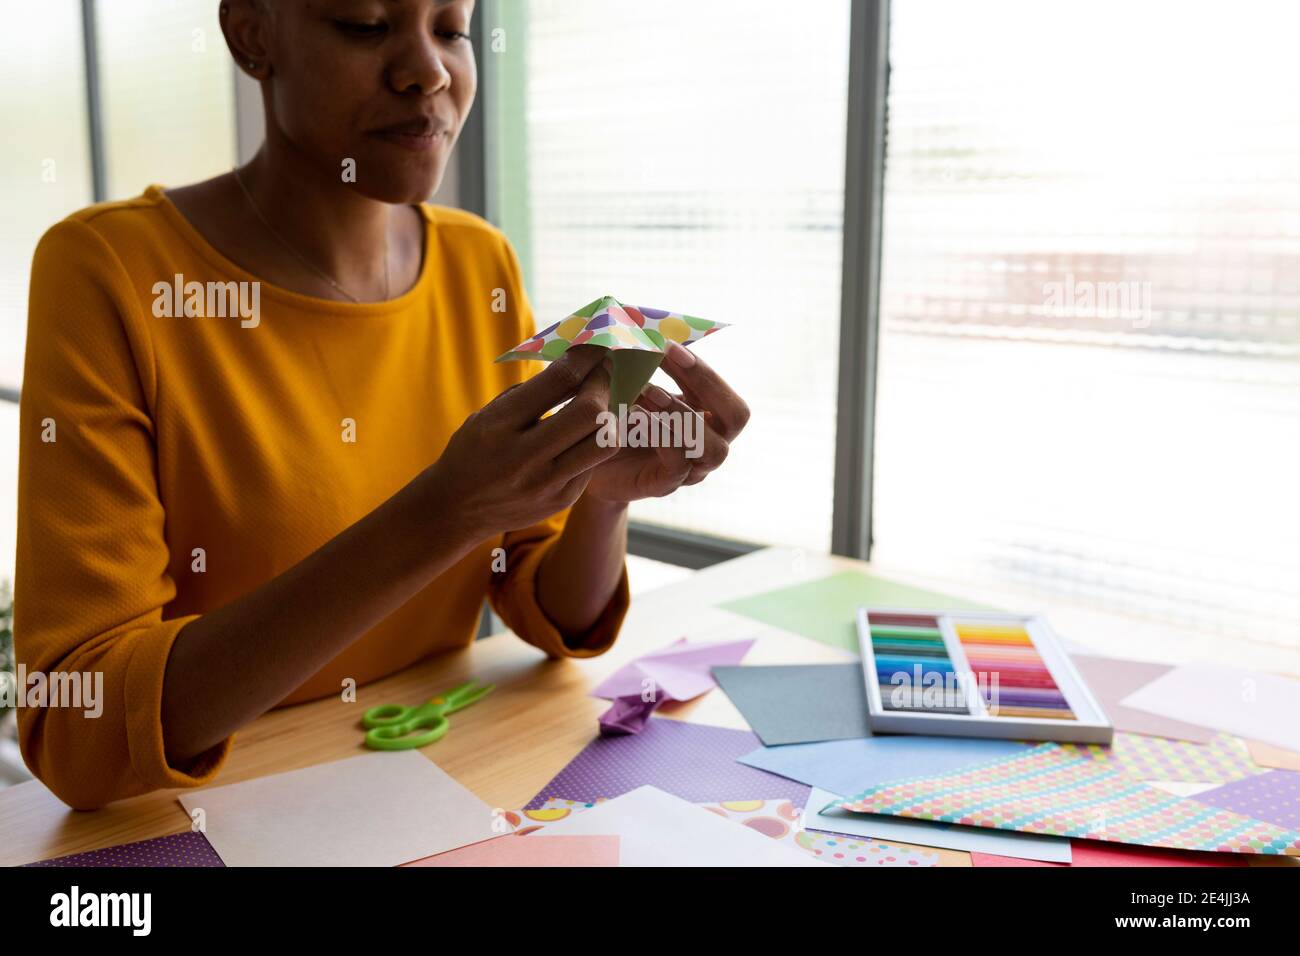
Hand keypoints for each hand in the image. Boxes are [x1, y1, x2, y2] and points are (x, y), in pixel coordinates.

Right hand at [420, 345, 618, 535]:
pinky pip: (594, 463)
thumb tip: (578, 364)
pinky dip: (593, 442)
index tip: (596, 346)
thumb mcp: (489, 414)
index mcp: (499, 425)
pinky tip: (583, 434)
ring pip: (604, 442)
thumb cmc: (474, 450)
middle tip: (602, 374)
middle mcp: (524, 456)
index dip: (585, 358)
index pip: (558, 380)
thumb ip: (531, 392)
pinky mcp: (562, 499)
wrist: (457, 508)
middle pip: (590, 412)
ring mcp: (546, 482)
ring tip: (600, 404)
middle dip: (603, 384)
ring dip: (608, 416)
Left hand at [583, 341, 749, 502]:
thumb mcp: (632, 389)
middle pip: (736, 417)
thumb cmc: (614, 420)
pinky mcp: (665, 484)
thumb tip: (640, 325)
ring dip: (681, 412)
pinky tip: (633, 416)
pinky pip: (678, 464)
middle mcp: (707, 445)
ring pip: (713, 447)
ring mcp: (690, 470)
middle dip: (705, 382)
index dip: (703, 369)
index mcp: (706, 418)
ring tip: (647, 391)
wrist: (585, 464)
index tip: (667, 344)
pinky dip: (659, 435)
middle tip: (665, 358)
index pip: (725, 394)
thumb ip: (645, 366)